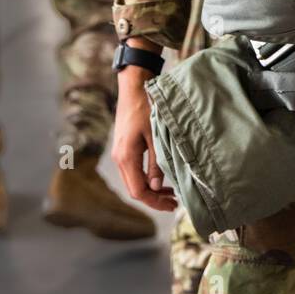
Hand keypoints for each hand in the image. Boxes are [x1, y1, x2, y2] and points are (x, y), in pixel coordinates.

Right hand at [112, 67, 177, 212]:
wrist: (134, 88)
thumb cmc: (146, 108)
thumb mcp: (155, 136)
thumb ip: (156, 163)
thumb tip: (156, 187)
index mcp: (127, 157)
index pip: (139, 191)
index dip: (155, 202)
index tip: (172, 205)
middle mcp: (120, 158)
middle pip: (135, 189)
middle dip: (154, 199)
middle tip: (174, 202)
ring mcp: (120, 153)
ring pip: (134, 181)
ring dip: (151, 190)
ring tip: (170, 193)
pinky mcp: (124, 148)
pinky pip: (133, 171)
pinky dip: (147, 179)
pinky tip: (160, 178)